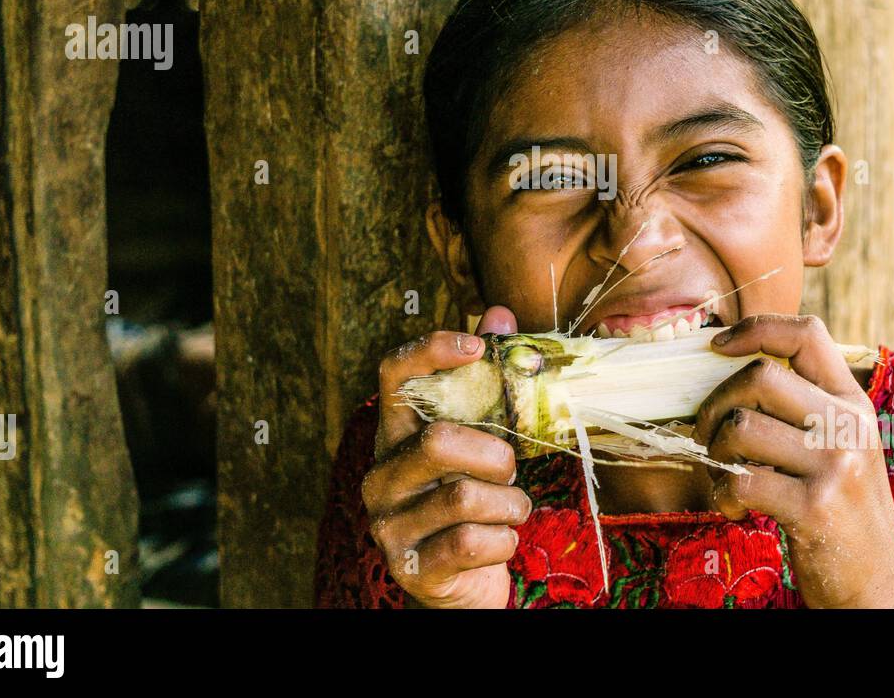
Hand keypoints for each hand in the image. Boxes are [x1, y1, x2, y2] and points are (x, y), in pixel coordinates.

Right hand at [362, 306, 531, 607]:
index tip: (477, 348)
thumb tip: (500, 313)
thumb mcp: (483, 439)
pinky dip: (503, 541)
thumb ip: (488, 380)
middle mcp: (381, 475)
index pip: (395, 375)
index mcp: (396, 434)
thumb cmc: (473, 498)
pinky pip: (470, 543)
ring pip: (463, 497)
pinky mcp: (411, 567)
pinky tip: (499, 542)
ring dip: (509, 504)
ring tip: (511, 510)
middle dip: (494, 455)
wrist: (464, 581)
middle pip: (438, 441)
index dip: (431, 351)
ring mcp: (389, 523)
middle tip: (509, 471)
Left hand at [694, 314, 893, 607]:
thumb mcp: (842, 447)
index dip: (754, 328)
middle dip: (715, 402)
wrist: (879, 586)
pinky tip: (733, 507)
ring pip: (742, 425)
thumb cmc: (844, 512)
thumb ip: (804, 408)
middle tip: (706, 433)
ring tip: (723, 473)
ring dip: (713, 451)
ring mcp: (834, 466)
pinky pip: (741, 479)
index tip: (716, 346)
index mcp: (853, 403)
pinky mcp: (814, 507)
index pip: (806, 334)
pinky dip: (722, 494)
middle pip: (761, 375)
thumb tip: (730, 371)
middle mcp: (849, 426)